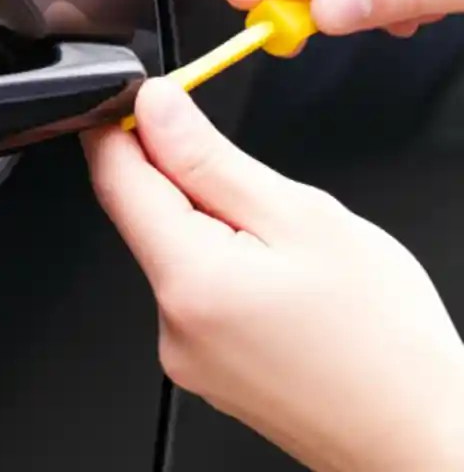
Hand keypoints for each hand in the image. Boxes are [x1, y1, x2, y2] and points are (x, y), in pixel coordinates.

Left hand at [81, 79, 463, 470]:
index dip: (121, 129)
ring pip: (174, 256)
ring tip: (289, 254)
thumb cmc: (385, 340)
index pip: (115, 181)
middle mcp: (170, 323)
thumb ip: (210, 160)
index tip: (147, 100)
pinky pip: (196, 296)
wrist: (419, 434)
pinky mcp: (202, 368)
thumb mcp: (302, 218)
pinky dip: (226, 272)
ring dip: (213, 231)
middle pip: (144, 219)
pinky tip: (282, 288)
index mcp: (188, 279)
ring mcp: (183, 353)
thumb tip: (155, 109)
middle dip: (185, 183)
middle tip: (257, 187)